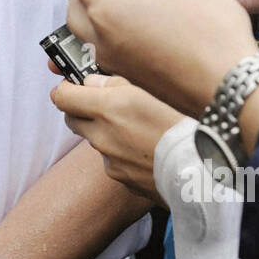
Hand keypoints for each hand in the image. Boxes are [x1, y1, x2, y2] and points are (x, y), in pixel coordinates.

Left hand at [50, 72, 182, 199]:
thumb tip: (91, 82)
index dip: (66, 90)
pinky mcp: (117, 176)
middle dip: (81, 110)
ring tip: (133, 129)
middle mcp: (101, 135)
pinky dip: (119, 152)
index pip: (62, 97)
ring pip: (93, 139)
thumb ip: (113, 84)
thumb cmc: (178, 126)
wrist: (196, 170)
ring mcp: (107, 158)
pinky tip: (141, 149)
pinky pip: (109, 159)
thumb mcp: (148, 93)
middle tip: (102, 104)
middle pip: (71, 119)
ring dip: (103, 131)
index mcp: (107, 109)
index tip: (74, 87)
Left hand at [65, 0, 257, 116]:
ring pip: (90, 33)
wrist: (227, 84)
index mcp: (107, 7)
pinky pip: (110, 51)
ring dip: (96, 14)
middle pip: (77, 9)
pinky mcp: (132, 77)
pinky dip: (114, 34)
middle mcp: (103, 38)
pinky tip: (137, 25)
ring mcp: (116, 62)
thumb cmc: (208, 34)